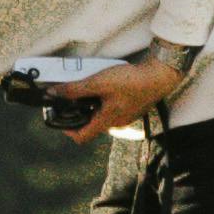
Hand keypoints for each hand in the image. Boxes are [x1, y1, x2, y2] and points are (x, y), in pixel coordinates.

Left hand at [50, 57, 184, 140]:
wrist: (160, 76)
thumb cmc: (131, 81)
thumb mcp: (98, 83)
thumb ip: (75, 89)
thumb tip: (53, 93)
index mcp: (106, 121)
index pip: (81, 137)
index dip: (66, 130)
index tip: (58, 118)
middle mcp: (116, 123)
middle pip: (90, 125)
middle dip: (78, 113)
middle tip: (71, 98)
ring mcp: (125, 117)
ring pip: (102, 116)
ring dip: (92, 105)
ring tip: (88, 88)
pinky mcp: (131, 108)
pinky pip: (112, 110)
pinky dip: (104, 101)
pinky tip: (105, 87)